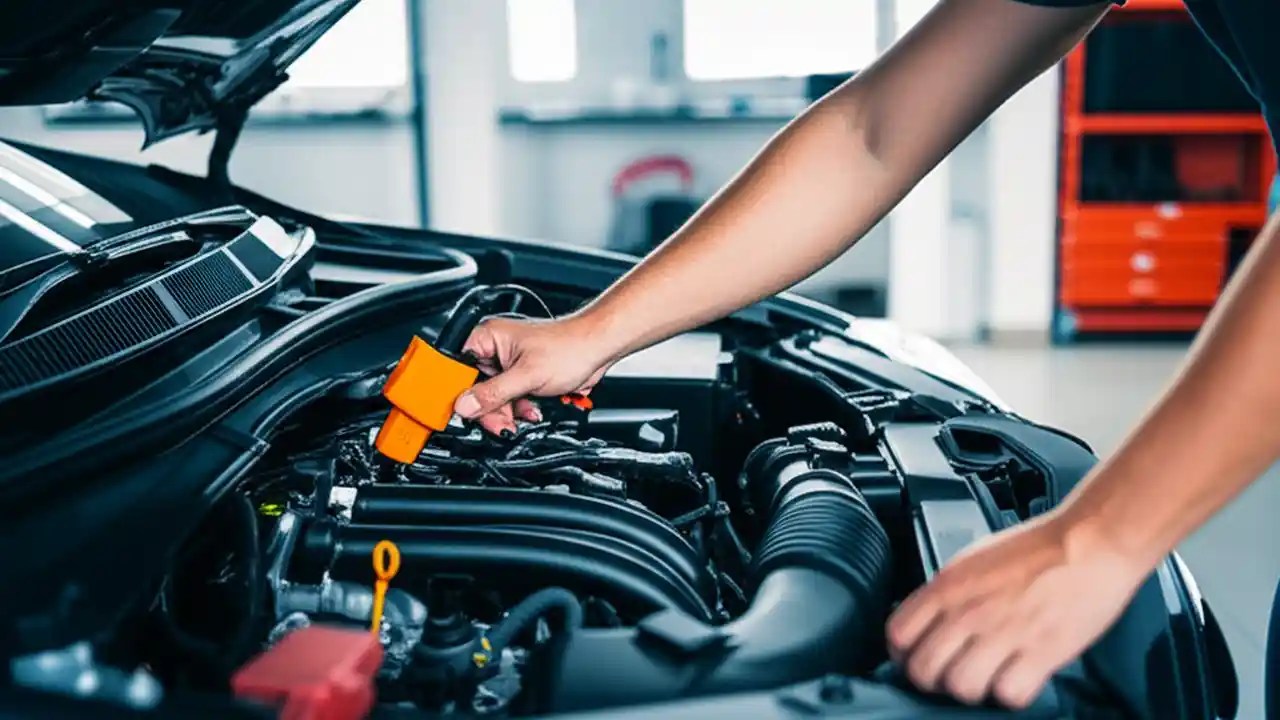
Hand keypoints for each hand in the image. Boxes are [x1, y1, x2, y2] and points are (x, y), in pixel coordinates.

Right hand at [452, 316, 614, 435]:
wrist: (597, 349)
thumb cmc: (570, 347)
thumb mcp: (527, 376)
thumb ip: (494, 393)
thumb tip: (465, 405)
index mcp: (488, 337)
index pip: (461, 370)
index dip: (464, 395)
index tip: (471, 414)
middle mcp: (496, 348)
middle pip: (477, 388)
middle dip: (492, 409)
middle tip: (503, 422)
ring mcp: (509, 362)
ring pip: (494, 397)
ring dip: (508, 411)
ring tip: (525, 413)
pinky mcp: (521, 375)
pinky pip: (510, 397)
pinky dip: (519, 408)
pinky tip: (531, 410)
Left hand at [886, 512, 1148, 708]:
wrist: (1090, 541)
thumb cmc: (1037, 549)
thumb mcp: (973, 561)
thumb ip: (947, 594)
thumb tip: (927, 622)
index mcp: (947, 586)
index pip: (897, 635)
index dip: (904, 654)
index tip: (918, 658)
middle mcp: (968, 611)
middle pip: (923, 670)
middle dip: (935, 681)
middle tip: (954, 674)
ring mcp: (1003, 632)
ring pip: (961, 688)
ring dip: (974, 690)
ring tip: (990, 677)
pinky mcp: (1041, 651)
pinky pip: (1009, 694)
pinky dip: (1014, 694)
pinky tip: (1020, 677)